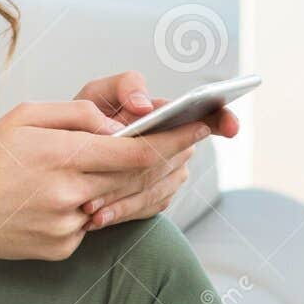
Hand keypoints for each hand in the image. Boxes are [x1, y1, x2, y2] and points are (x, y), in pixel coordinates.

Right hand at [0, 100, 206, 262]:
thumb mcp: (23, 116)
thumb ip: (76, 114)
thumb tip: (117, 124)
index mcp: (61, 155)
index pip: (135, 151)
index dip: (174, 141)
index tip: (201, 129)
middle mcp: (69, 194)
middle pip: (134, 179)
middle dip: (158, 161)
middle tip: (175, 144)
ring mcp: (67, 227)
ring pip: (113, 202)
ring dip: (119, 185)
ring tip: (96, 168)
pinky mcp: (62, 249)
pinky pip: (91, 224)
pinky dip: (87, 208)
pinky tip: (55, 199)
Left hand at [72, 69, 239, 227]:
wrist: (72, 153)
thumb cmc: (87, 118)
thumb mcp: (99, 93)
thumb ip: (123, 86)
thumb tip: (144, 106)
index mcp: (170, 115)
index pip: (209, 116)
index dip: (224, 119)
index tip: (231, 126)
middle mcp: (180, 145)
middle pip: (170, 158)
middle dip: (134, 170)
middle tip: (98, 180)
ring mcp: (174, 174)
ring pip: (157, 186)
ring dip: (122, 197)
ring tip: (90, 205)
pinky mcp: (161, 197)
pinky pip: (148, 206)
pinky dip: (121, 212)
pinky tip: (98, 217)